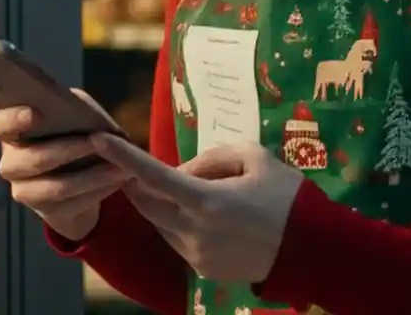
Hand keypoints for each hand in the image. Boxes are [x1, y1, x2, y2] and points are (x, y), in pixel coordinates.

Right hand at [0, 89, 131, 241]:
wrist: (77, 181)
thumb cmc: (71, 137)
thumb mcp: (74, 117)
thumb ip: (75, 109)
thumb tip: (84, 110)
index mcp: (10, 134)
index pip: (0, 125)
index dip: (14, 119)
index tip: (36, 113)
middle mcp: (10, 164)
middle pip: (32, 160)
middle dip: (68, 150)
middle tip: (97, 141)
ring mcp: (24, 192)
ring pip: (57, 188)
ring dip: (93, 176)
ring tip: (121, 167)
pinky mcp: (45, 213)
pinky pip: (73, 204)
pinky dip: (99, 191)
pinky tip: (118, 181)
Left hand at [91, 133, 305, 282]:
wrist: (313, 250)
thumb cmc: (288, 196)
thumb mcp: (254, 158)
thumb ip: (211, 157)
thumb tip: (182, 170)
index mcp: (206, 201)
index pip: (152, 175)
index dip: (121, 156)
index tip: (97, 139)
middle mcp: (194, 232)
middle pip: (147, 204)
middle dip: (137, 184)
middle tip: (137, 167)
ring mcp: (197, 256)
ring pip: (162, 224)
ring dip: (164, 204)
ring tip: (193, 191)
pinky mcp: (204, 271)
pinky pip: (179, 241)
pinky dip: (180, 224)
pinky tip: (208, 216)